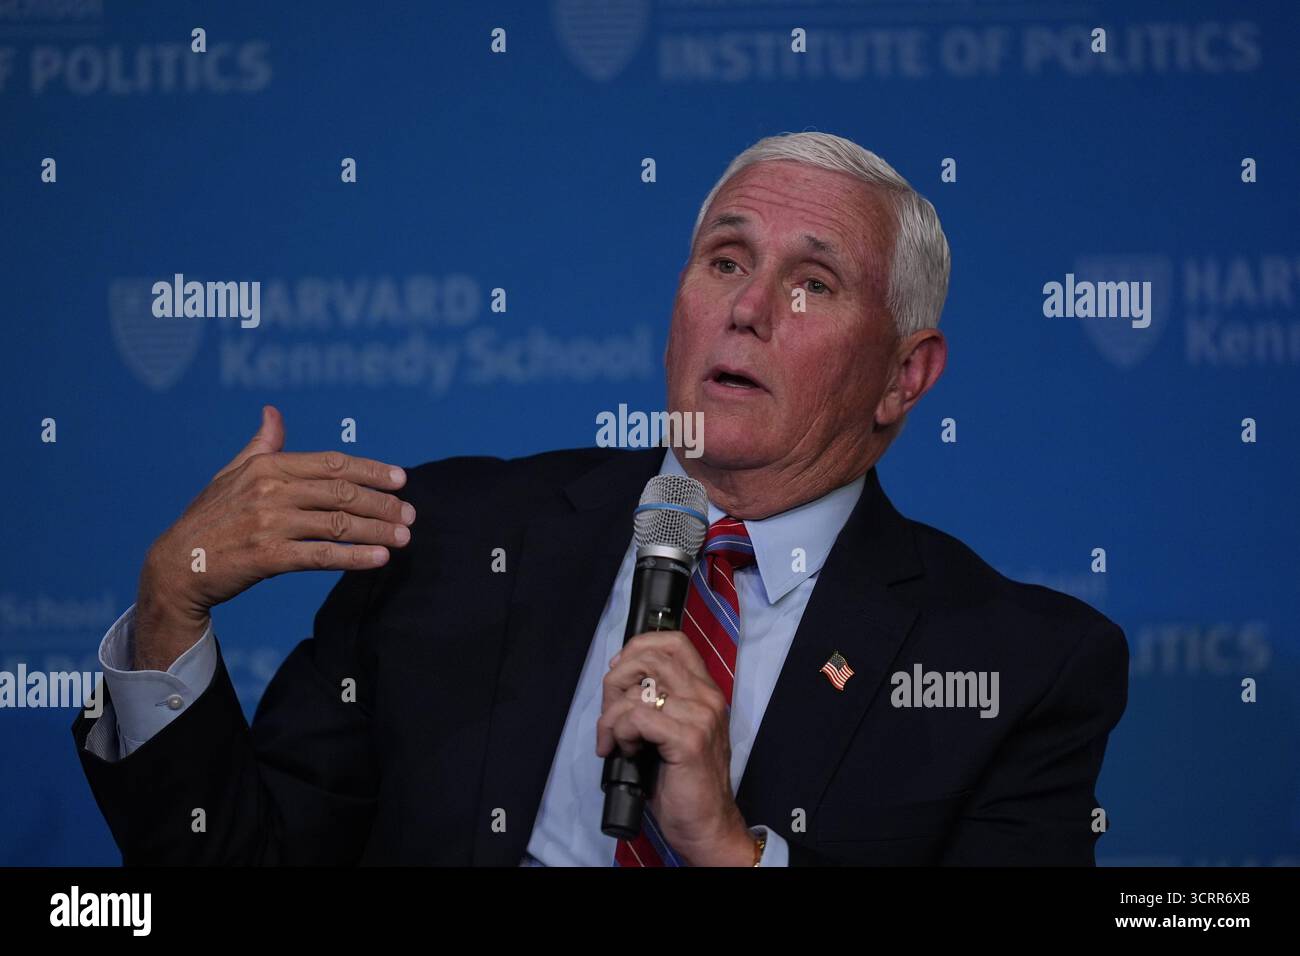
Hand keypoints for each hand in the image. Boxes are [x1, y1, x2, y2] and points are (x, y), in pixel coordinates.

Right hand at [133, 405, 413, 670]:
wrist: (176, 565)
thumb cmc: (210, 517)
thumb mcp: (232, 473)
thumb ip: (262, 445)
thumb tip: (273, 412)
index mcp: (268, 466)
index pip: (333, 463)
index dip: (372, 470)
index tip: (401, 480)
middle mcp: (271, 490)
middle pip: (343, 493)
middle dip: (383, 503)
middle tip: (411, 514)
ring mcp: (269, 523)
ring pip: (338, 524)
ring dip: (378, 531)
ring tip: (404, 537)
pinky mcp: (268, 557)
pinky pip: (322, 555)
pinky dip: (354, 557)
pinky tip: (379, 558)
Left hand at [596, 630, 756, 865]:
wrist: (707, 824)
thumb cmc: (684, 782)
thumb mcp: (670, 731)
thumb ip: (656, 701)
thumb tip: (618, 681)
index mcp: (705, 691)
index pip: (674, 642)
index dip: (638, 647)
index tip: (618, 669)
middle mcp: (707, 697)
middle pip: (649, 658)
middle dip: (615, 681)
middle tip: (608, 713)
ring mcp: (701, 717)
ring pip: (638, 691)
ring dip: (613, 716)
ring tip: (615, 741)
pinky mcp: (689, 740)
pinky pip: (637, 718)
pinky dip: (620, 732)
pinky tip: (625, 751)